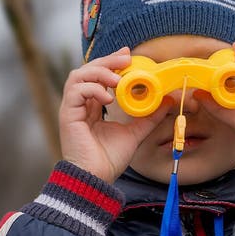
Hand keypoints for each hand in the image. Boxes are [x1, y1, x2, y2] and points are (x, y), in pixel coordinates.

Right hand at [59, 47, 172, 183]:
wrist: (96, 178)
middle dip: (107, 61)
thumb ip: (149, 117)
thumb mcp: (135, 133)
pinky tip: (108, 98)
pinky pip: (76, 91)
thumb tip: (167, 101)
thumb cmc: (109, 160)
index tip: (127, 56)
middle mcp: (80, 104)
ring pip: (79, 75)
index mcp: (93, 107)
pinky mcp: (67, 115)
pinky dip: (93, 89)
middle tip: (125, 58)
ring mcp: (72, 109)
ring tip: (117, 79)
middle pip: (88, 70)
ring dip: (99, 72)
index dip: (111, 63)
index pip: (98, 76)